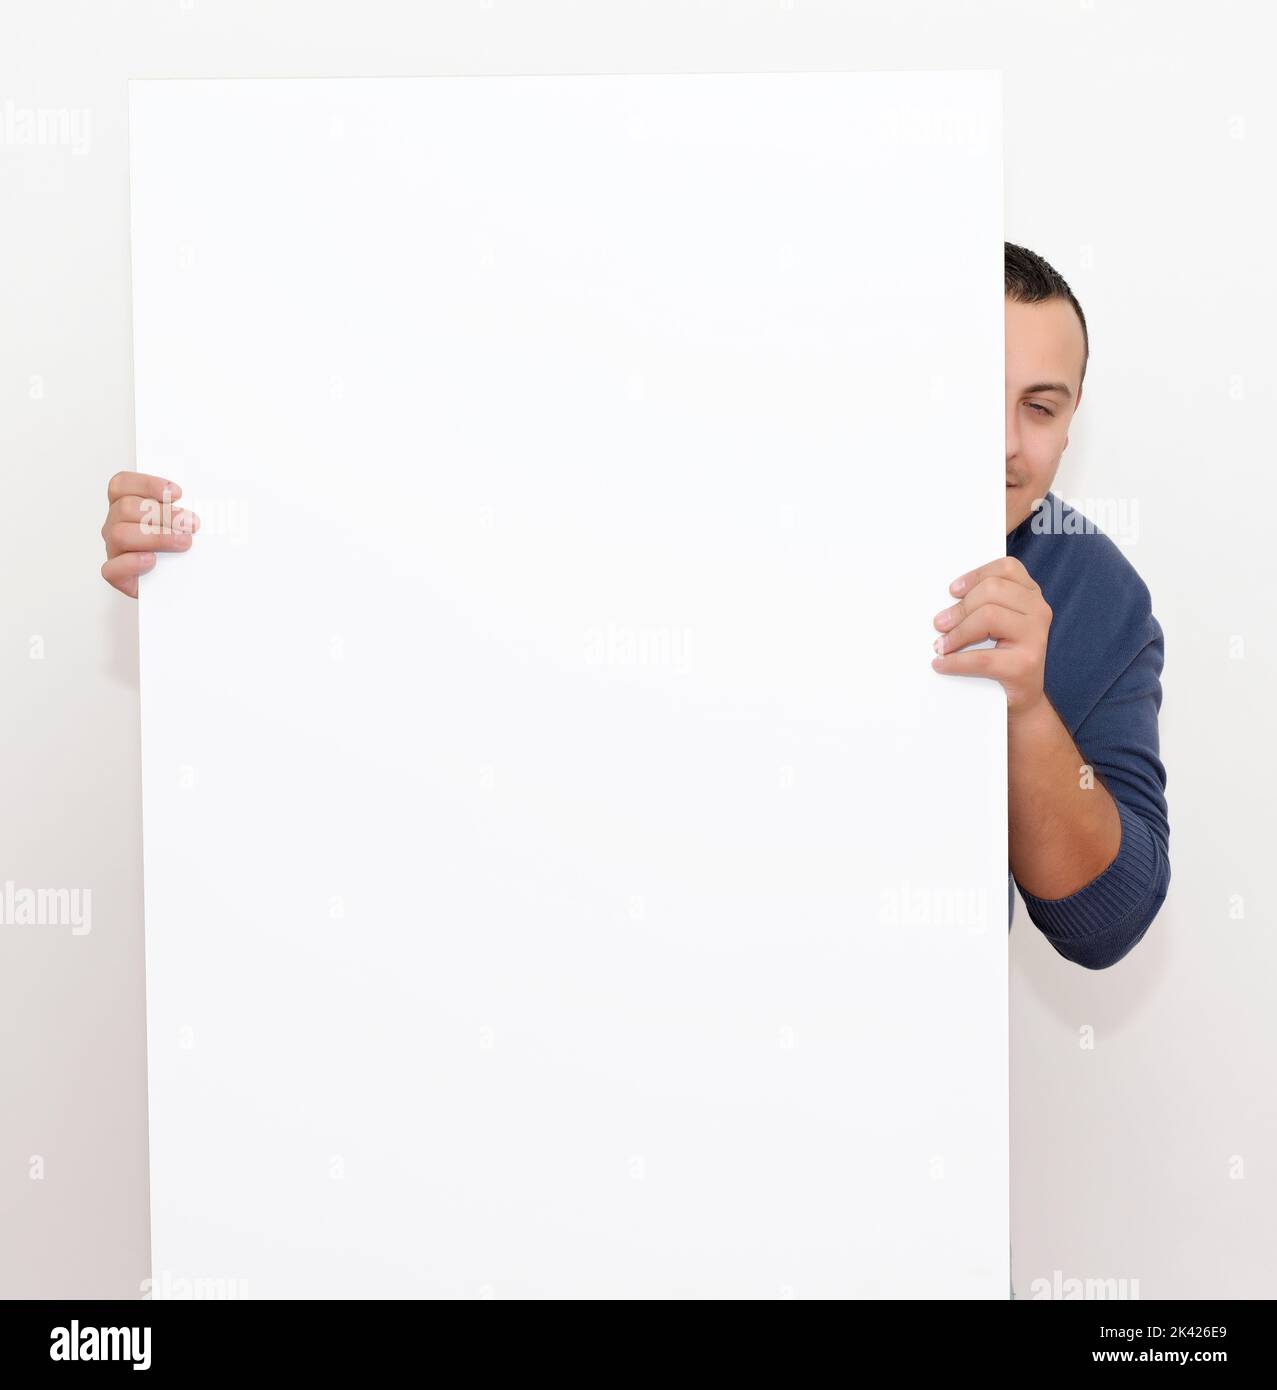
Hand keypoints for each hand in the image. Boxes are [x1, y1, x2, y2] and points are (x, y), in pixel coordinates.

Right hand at [101, 472, 198, 597]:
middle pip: (125, 508)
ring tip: (183, 542)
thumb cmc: (179, 548)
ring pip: (120, 534)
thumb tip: (194, 509)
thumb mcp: (183, 524)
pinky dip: (133, 562)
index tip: (177, 493)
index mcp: (126, 505)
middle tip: (191, 524)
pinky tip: (152, 560)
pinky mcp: (116, 575)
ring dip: (156, 536)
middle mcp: (115, 524)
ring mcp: (114, 549)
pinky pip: (112, 568)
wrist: (179, 581)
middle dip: (163, 514)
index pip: (121, 484)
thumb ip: (183, 511)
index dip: (147, 484)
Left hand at [931, 555, 1051, 717]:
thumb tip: (944, 605)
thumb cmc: (1002, 657)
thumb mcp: (997, 624)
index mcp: (1031, 596)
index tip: (952, 591)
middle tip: (939, 624)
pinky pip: (982, 657)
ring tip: (941, 645)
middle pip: (993, 591)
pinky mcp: (1026, 664)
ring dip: (957, 632)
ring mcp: (1036, 637)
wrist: (1020, 698)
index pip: (1007, 569)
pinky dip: (956, 661)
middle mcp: (1039, 611)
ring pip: (989, 616)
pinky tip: (942, 663)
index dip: (976, 575)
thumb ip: (982, 605)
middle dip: (960, 608)